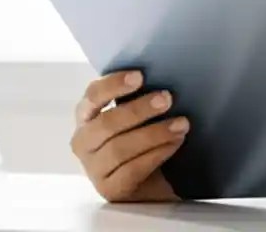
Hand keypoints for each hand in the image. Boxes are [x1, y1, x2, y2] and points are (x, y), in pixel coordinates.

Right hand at [70, 71, 189, 201]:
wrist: (151, 185)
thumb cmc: (142, 142)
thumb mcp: (136, 118)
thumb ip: (137, 99)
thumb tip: (161, 75)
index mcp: (86, 117)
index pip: (92, 96)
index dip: (113, 85)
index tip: (140, 76)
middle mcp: (83, 142)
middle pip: (106, 124)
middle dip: (139, 109)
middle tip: (167, 98)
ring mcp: (94, 169)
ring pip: (120, 148)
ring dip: (154, 133)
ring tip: (181, 124)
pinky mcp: (110, 190)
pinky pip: (132, 170)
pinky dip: (157, 153)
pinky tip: (175, 143)